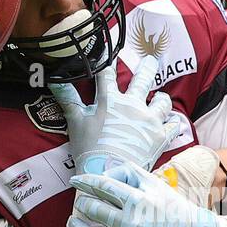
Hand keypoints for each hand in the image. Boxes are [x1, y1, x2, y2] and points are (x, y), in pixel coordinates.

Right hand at [49, 55, 180, 175]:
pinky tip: (172, 122)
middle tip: (150, 61)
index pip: (108, 75)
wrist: (109, 173)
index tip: (110, 53)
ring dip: (161, 98)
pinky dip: (173, 123)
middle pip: (142, 80)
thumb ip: (68, 99)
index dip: (108, 62)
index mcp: (110, 100)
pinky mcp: (160, 137)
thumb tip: (54, 81)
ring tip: (160, 96)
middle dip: (147, 68)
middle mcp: (133, 105)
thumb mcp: (75, 122)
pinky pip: (173, 125)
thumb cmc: (89, 149)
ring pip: (162, 102)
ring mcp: (149, 120)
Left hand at [65, 163, 220, 226]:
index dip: (84, 181)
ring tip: (75, 223)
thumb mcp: (156, 185)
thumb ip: (130, 173)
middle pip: (90, 208)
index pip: (101, 186)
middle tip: (82, 202)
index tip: (75, 180)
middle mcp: (128, 224)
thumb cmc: (176, 211)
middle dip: (82, 203)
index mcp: (136, 201)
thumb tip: (104, 175)